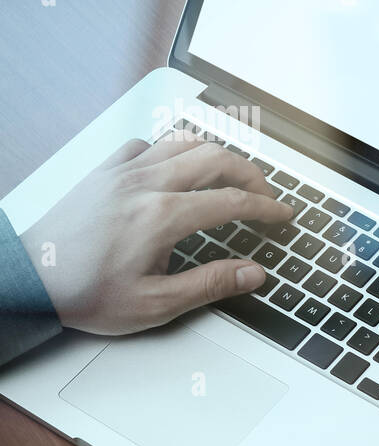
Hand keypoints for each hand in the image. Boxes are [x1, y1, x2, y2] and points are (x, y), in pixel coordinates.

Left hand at [19, 135, 292, 334]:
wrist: (28, 279)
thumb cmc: (84, 293)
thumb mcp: (155, 304)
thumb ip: (210, 285)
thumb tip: (252, 274)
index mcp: (163, 216)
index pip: (232, 200)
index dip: (266, 207)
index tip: (282, 215)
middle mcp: (146, 184)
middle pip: (216, 158)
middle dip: (251, 173)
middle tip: (265, 193)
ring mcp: (123, 172)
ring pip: (184, 141)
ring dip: (216, 154)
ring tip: (231, 174)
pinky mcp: (103, 171)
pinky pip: (146, 144)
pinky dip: (171, 150)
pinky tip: (175, 169)